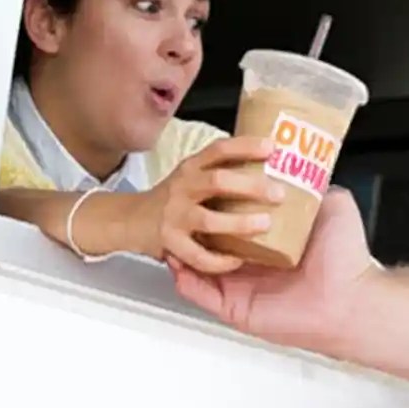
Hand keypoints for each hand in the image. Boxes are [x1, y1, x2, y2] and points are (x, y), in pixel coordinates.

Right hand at [140, 136, 284, 273]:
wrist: (129, 220)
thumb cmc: (175, 198)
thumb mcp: (194, 176)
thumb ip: (223, 172)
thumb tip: (272, 166)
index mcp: (193, 168)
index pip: (219, 150)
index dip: (245, 146)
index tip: (272, 147)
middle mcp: (183, 188)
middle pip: (217, 181)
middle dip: (251, 186)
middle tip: (279, 193)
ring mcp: (174, 216)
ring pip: (208, 220)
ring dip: (239, 223)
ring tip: (264, 224)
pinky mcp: (169, 244)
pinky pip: (198, 256)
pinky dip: (220, 260)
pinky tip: (239, 260)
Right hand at [168, 187, 378, 354]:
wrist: (350, 298)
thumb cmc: (346, 256)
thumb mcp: (333, 206)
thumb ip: (314, 188)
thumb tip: (304, 167)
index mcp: (274, 240)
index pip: (237, 217)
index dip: (221, 201)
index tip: (210, 182)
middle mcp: (255, 263)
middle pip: (214, 241)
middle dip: (197, 221)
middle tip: (186, 203)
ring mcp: (242, 286)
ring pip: (200, 265)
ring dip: (184, 248)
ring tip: (172, 229)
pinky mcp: (234, 307)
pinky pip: (200, 294)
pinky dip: (184, 278)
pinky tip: (177, 258)